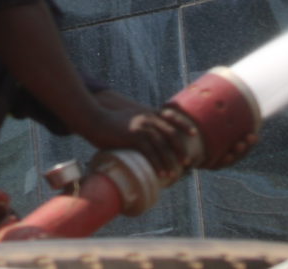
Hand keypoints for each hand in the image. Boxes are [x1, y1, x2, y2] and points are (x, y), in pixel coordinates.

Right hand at [76, 100, 196, 177]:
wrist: (94, 119)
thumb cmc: (108, 122)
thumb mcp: (128, 119)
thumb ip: (138, 125)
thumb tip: (144, 138)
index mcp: (148, 113)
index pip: (171, 116)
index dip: (183, 124)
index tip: (194, 133)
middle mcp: (147, 118)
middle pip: (170, 133)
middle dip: (180, 148)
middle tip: (186, 161)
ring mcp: (141, 126)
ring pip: (162, 145)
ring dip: (169, 160)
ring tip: (174, 173)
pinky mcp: (133, 136)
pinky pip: (150, 152)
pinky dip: (157, 163)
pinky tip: (161, 173)